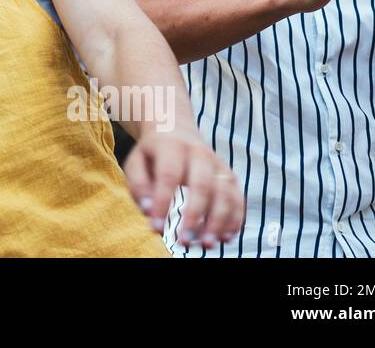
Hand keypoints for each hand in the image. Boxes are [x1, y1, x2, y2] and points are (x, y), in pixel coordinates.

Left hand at [124, 128, 244, 248]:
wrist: (175, 129)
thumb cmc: (152, 153)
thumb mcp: (136, 162)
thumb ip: (139, 186)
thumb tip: (149, 212)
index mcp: (172, 147)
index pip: (168, 175)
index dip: (163, 202)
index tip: (156, 228)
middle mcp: (199, 153)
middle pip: (203, 185)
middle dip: (195, 216)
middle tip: (184, 242)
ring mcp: (218, 164)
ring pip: (225, 193)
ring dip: (219, 222)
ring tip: (207, 244)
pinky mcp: (230, 176)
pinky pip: (238, 198)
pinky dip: (235, 219)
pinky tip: (224, 237)